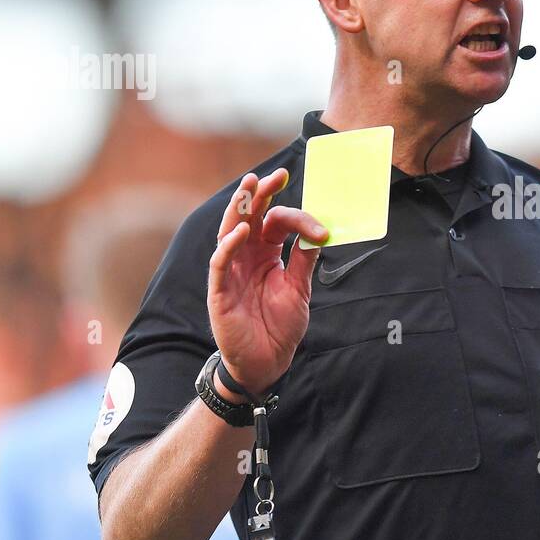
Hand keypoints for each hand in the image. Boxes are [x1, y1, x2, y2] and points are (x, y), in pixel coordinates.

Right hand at [207, 168, 327, 394]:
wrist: (267, 362)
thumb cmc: (279, 326)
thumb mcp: (299, 288)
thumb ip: (304, 259)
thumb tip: (319, 231)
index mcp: (266, 254)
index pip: (276, 223)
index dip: (295, 216)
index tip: (320, 227)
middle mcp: (246, 257)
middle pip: (250, 217)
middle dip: (260, 195)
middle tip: (275, 176)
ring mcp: (231, 271)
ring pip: (229, 232)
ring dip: (239, 209)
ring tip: (250, 188)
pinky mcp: (219, 291)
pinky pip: (220, 263)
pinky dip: (228, 246)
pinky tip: (241, 232)